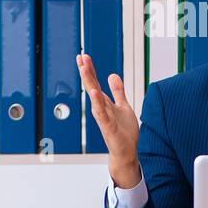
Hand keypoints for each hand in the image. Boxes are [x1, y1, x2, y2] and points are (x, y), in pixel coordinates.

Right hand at [76, 53, 141, 188]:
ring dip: (90, 83)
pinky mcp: (108, 127)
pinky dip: (97, 103)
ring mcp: (103, 117)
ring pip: (94, 97)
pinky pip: (102, 113)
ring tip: (85, 69)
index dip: (90, 69)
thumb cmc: (124, 132)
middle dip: (86, 71)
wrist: (126, 152)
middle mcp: (101, 108)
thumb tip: (112, 75)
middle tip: (81, 57)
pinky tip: (94, 92)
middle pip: (92, 86)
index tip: (83, 55)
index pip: (95, 82)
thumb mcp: (123, 106)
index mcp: (104, 102)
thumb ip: (118, 92)